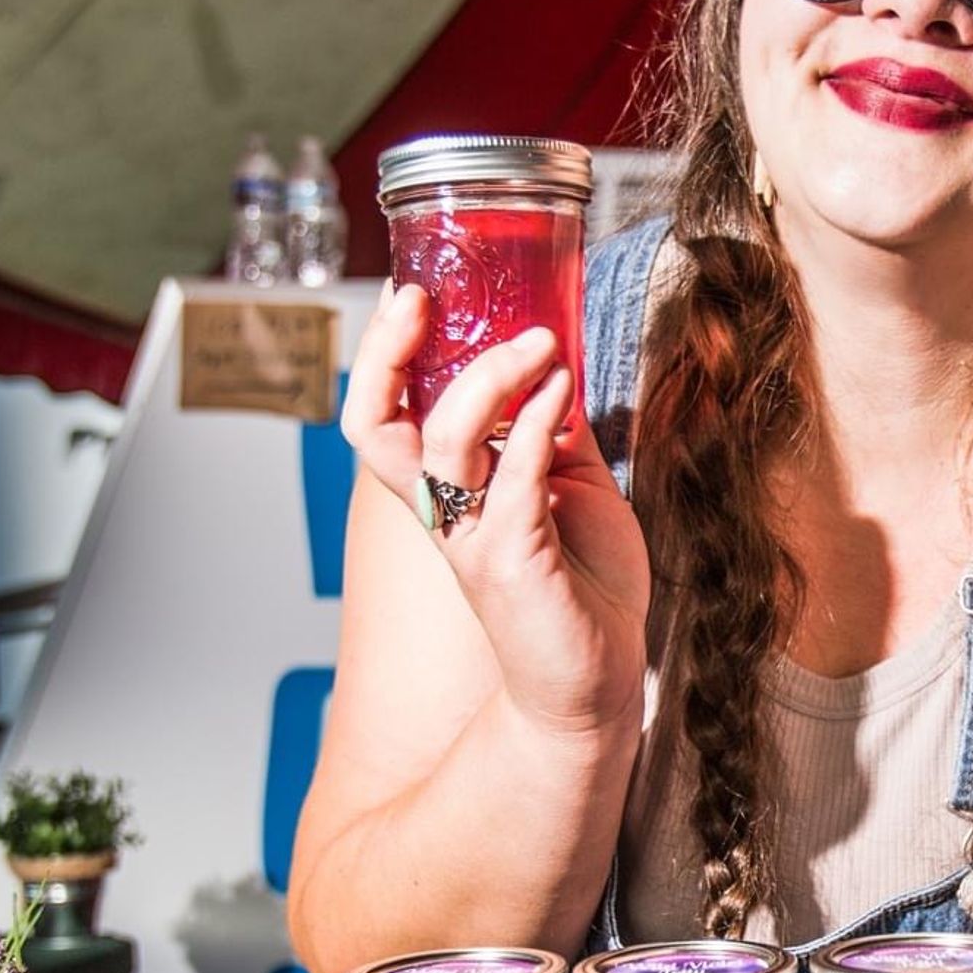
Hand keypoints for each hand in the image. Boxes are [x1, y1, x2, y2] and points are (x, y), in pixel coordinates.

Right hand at [340, 282, 650, 733]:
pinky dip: (539, 426)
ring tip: (540, 343)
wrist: (594, 678)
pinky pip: (516, 480)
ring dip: (491, 378)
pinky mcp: (513, 562)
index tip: (409, 294)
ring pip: (446, 443)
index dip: (381, 356)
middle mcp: (443, 513)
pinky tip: (564, 391)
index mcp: (446, 491)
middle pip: (377, 427)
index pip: (382, 416)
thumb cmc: (580, 585)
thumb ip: (553, 429)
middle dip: (390, 356)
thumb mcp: (569, 485)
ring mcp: (472, 538)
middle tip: (431, 299)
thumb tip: (560, 361)